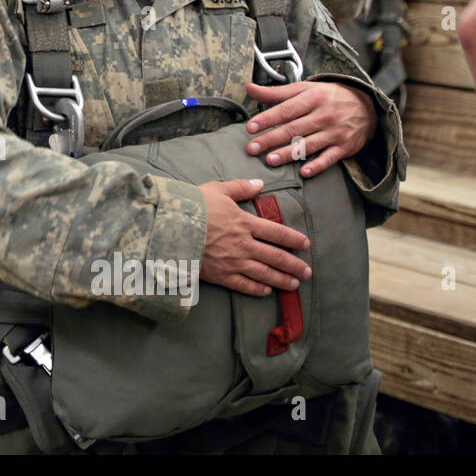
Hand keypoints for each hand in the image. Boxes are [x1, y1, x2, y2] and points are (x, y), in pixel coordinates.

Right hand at [198, 178, 310, 295]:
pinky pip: (244, 285)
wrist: (170, 227)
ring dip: (282, 280)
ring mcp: (233, 262)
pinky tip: (266, 291)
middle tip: (306, 271)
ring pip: (264, 274)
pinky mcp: (220, 275)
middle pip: (276, 257)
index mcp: (245, 223)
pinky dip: (257, 289)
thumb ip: (241, 187)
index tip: (305, 244)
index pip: (277, 232)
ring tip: (294, 284)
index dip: (294, 239)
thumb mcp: (217, 190)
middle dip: (294, 265)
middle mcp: (244, 245)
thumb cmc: (193, 206)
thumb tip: (259, 184)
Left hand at [245, 81, 376, 176]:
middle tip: (253, 148)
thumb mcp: (304, 89)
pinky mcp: (344, 147)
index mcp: (312, 98)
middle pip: (294, 129)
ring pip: (308, 145)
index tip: (251, 127)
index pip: (286, 110)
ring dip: (289, 154)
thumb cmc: (328, 97)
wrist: (366, 105)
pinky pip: (329, 158)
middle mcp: (324, 115)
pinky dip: (317, 165)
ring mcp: (334, 132)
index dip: (268, 118)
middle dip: (271, 139)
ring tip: (270, 160)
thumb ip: (276, 92)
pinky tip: (304, 172)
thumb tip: (250, 88)